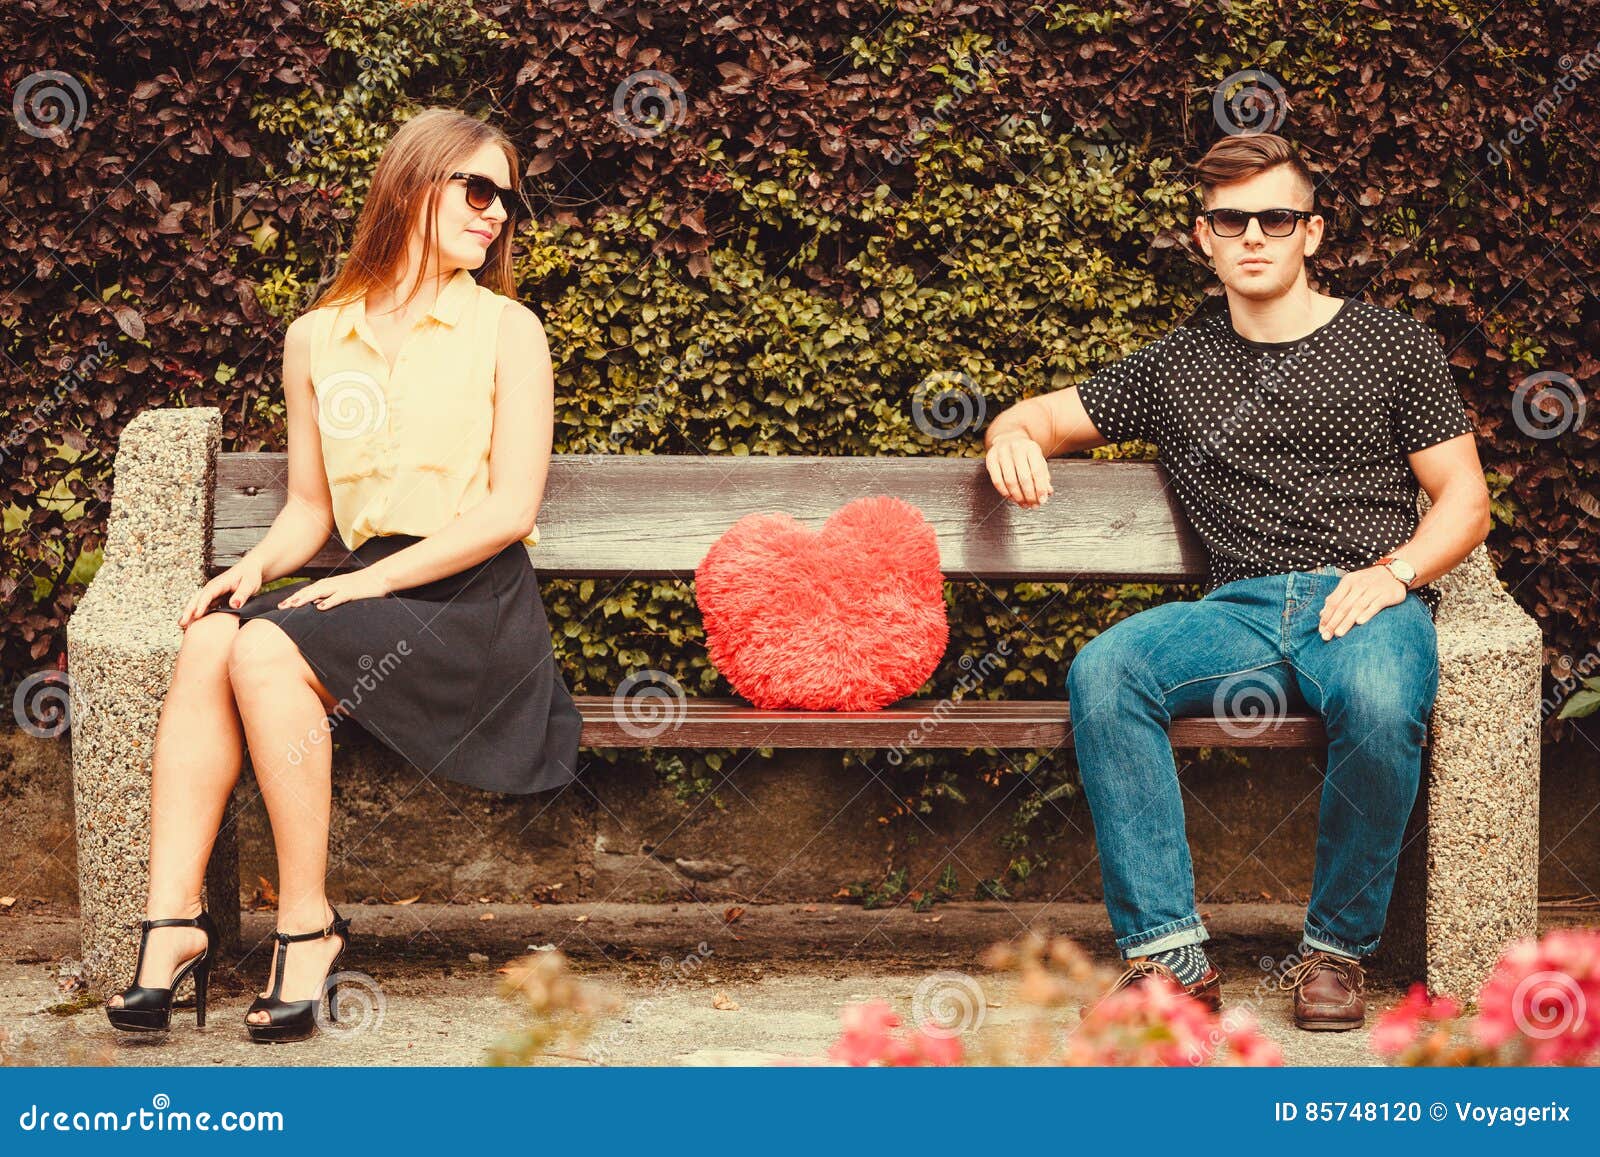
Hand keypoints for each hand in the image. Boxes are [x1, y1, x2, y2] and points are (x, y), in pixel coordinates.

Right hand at [180, 558, 263, 627]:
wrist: (251, 568)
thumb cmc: (250, 575)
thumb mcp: (250, 584)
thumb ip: (242, 594)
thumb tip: (234, 605)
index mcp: (220, 583)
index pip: (207, 595)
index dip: (201, 605)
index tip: (196, 615)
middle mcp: (212, 587)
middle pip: (197, 599)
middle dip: (188, 610)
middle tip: (181, 623)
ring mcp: (212, 592)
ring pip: (197, 603)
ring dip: (189, 613)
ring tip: (182, 625)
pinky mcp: (215, 597)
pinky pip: (204, 606)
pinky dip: (197, 613)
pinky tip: (193, 622)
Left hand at [275, 568, 390, 610]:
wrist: (379, 577)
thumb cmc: (362, 585)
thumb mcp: (342, 591)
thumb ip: (329, 597)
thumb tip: (317, 605)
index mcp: (329, 584)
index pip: (307, 591)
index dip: (294, 598)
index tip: (281, 606)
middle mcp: (332, 584)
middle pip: (309, 591)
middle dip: (295, 599)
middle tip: (281, 607)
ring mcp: (341, 587)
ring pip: (320, 592)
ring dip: (306, 598)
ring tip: (294, 605)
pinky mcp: (352, 592)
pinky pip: (338, 597)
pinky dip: (329, 602)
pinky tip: (320, 608)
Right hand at [985, 430, 1053, 507]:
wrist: (1008, 437)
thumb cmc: (1025, 453)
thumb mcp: (1037, 460)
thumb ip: (1043, 476)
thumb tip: (1048, 492)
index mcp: (1031, 447)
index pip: (1037, 471)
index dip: (1040, 488)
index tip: (1042, 500)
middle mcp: (1016, 448)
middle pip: (1024, 477)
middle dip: (1029, 495)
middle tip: (1032, 505)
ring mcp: (1001, 452)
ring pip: (1010, 480)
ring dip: (1017, 496)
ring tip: (1023, 504)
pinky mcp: (990, 458)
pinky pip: (997, 480)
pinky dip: (1004, 492)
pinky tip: (1011, 498)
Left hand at [1317, 566, 1407, 640]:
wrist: (1394, 571)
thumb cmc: (1368, 581)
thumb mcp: (1351, 585)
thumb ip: (1337, 598)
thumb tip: (1322, 613)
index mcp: (1347, 582)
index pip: (1333, 601)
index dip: (1326, 616)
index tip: (1321, 630)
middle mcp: (1359, 585)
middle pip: (1343, 606)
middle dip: (1333, 622)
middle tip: (1326, 636)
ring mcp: (1373, 589)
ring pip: (1357, 607)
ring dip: (1347, 621)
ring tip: (1339, 633)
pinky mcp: (1386, 595)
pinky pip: (1375, 605)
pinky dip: (1367, 613)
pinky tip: (1359, 622)